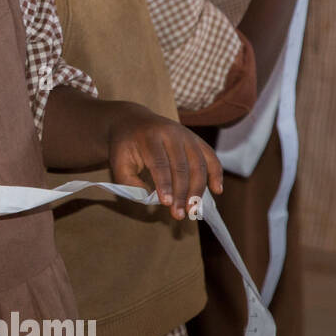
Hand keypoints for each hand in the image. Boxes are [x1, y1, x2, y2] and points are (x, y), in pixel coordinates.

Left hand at [106, 105, 222, 219]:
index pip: (160, 163)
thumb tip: (150, 198)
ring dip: (198, 189)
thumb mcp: (118, 161)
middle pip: (182, 166)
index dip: (164, 184)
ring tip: (193, 210)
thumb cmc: (125, 146)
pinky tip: (217, 190)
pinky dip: (216, 173)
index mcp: (149, 137)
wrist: (133, 121)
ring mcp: (187, 135)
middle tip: (180, 214)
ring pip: (198, 164)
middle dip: (182, 192)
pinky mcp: (197, 140)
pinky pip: (211, 157)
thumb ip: (128, 181)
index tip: (167, 203)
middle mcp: (171, 133)